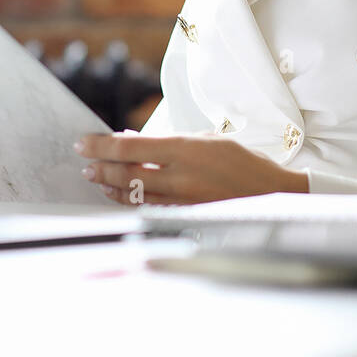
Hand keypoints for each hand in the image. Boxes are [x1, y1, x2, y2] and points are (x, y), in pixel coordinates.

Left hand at [73, 131, 307, 204]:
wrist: (273, 194)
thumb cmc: (241, 161)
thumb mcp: (206, 140)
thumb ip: (168, 142)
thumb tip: (132, 140)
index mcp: (185, 149)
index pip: (130, 148)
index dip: (101, 146)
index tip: (83, 143)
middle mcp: (180, 176)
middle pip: (126, 173)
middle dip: (100, 168)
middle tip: (84, 163)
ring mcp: (182, 199)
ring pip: (133, 194)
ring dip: (110, 186)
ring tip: (96, 178)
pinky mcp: (185, 216)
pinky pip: (149, 208)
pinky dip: (130, 200)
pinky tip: (119, 194)